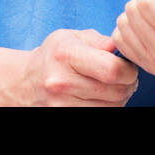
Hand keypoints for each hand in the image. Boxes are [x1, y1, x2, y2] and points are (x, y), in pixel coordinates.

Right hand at [9, 28, 138, 105]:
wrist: (26, 82)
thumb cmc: (55, 55)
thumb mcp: (73, 37)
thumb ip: (100, 41)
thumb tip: (120, 48)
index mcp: (66, 55)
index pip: (112, 70)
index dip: (128, 69)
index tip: (127, 66)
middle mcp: (61, 83)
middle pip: (116, 92)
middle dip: (128, 84)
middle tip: (125, 77)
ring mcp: (61, 105)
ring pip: (112, 108)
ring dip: (120, 98)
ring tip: (113, 87)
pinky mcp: (64, 117)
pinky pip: (100, 116)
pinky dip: (107, 108)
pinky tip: (102, 98)